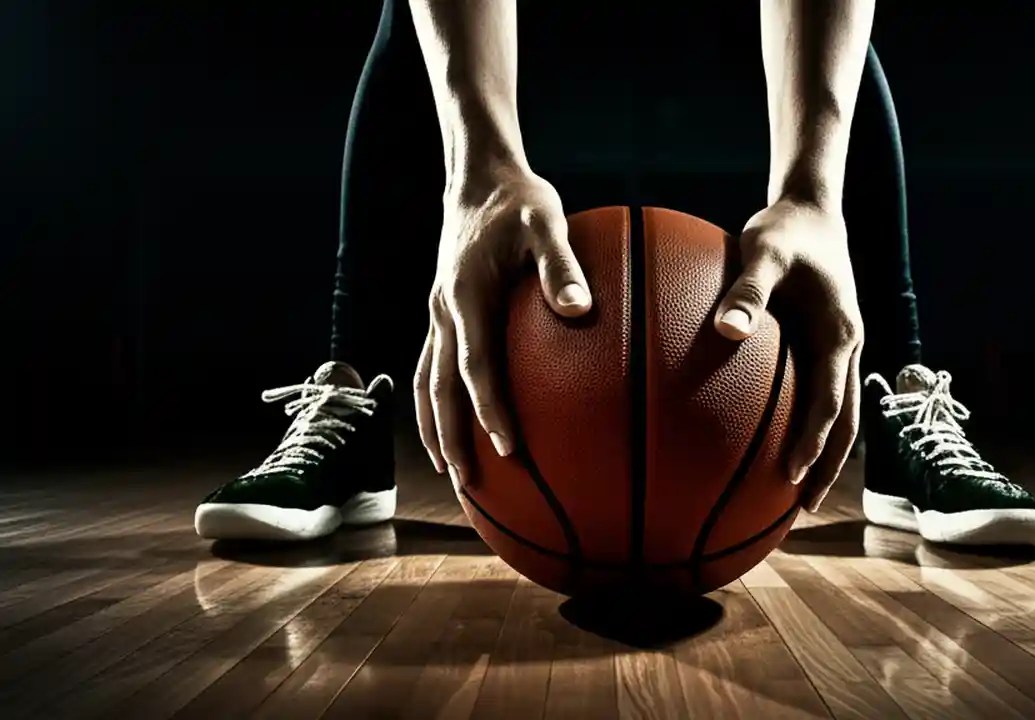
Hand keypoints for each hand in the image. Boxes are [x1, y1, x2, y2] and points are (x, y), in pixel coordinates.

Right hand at [414, 167, 591, 488]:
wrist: (478, 177)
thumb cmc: (521, 200)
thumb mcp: (547, 221)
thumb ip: (562, 266)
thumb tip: (581, 311)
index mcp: (466, 294)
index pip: (475, 365)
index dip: (489, 409)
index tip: (507, 447)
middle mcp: (443, 310)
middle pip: (437, 388)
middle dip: (450, 438)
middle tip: (467, 484)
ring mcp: (437, 313)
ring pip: (426, 382)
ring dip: (435, 428)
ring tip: (450, 471)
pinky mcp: (442, 312)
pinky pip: (432, 366)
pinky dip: (438, 402)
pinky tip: (458, 425)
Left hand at [714, 198, 863, 512]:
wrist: (810, 208)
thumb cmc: (783, 229)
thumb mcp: (762, 252)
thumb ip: (746, 291)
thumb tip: (725, 331)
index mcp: (839, 334)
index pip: (830, 402)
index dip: (814, 442)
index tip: (792, 476)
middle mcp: (847, 347)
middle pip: (846, 423)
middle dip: (827, 468)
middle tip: (803, 510)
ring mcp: (840, 348)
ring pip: (839, 413)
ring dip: (823, 453)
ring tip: (794, 492)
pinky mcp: (825, 344)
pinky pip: (821, 393)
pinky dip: (807, 423)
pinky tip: (772, 438)